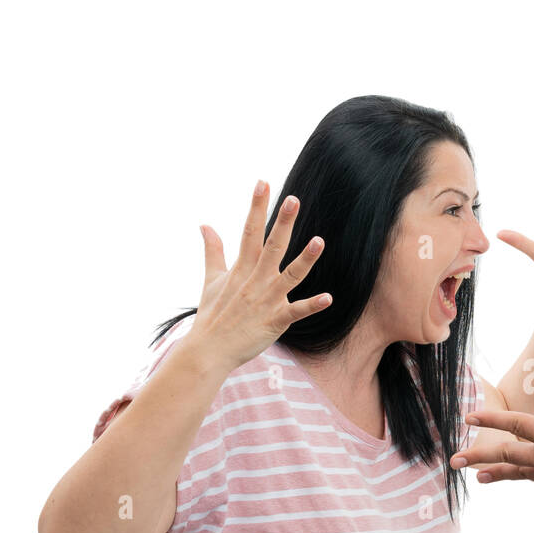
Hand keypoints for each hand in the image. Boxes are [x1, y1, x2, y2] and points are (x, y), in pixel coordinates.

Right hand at [189, 181, 331, 371]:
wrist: (209, 350)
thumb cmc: (213, 315)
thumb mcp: (211, 279)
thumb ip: (213, 251)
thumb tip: (205, 225)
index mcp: (242, 268)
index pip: (250, 230)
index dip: (257, 206)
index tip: (263, 182)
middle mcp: (255, 280)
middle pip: (271, 246)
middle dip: (282, 223)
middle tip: (293, 199)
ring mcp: (266, 300)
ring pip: (289, 276)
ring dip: (305, 260)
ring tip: (319, 241)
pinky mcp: (275, 321)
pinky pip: (296, 312)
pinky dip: (311, 305)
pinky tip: (328, 298)